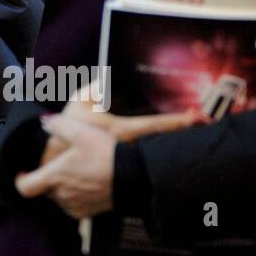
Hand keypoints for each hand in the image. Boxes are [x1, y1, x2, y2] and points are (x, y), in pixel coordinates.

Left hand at [15, 112, 117, 217]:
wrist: (135, 176)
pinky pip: (75, 206)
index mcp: (55, 176)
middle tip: (57, 165)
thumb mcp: (81, 131)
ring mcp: (76, 205)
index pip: (25, 187)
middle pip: (44, 191)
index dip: (20, 180)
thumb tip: (44, 122)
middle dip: (46, 179)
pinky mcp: (91, 212)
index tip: (23, 172)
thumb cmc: (106, 153)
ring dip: (62, 188)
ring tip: (74, 173)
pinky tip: (86, 184)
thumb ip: (58, 125)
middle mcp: (62, 195)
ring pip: (60, 198)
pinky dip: (75, 197)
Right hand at [32, 86, 197, 169]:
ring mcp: (125, 165)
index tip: (195, 115)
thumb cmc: (64, 131)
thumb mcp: (75, 104)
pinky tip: (164, 165)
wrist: (51, 160)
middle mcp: (126, 150)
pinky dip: (154, 169)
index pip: (155, 124)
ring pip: (155, 159)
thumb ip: (91, 89)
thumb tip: (104, 79)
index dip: (177, 120)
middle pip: (162, 144)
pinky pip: (142, 173)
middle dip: (182, 135)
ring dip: (172, 153)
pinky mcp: (120, 176)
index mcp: (120, 130)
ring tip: (191, 147)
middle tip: (204, 126)